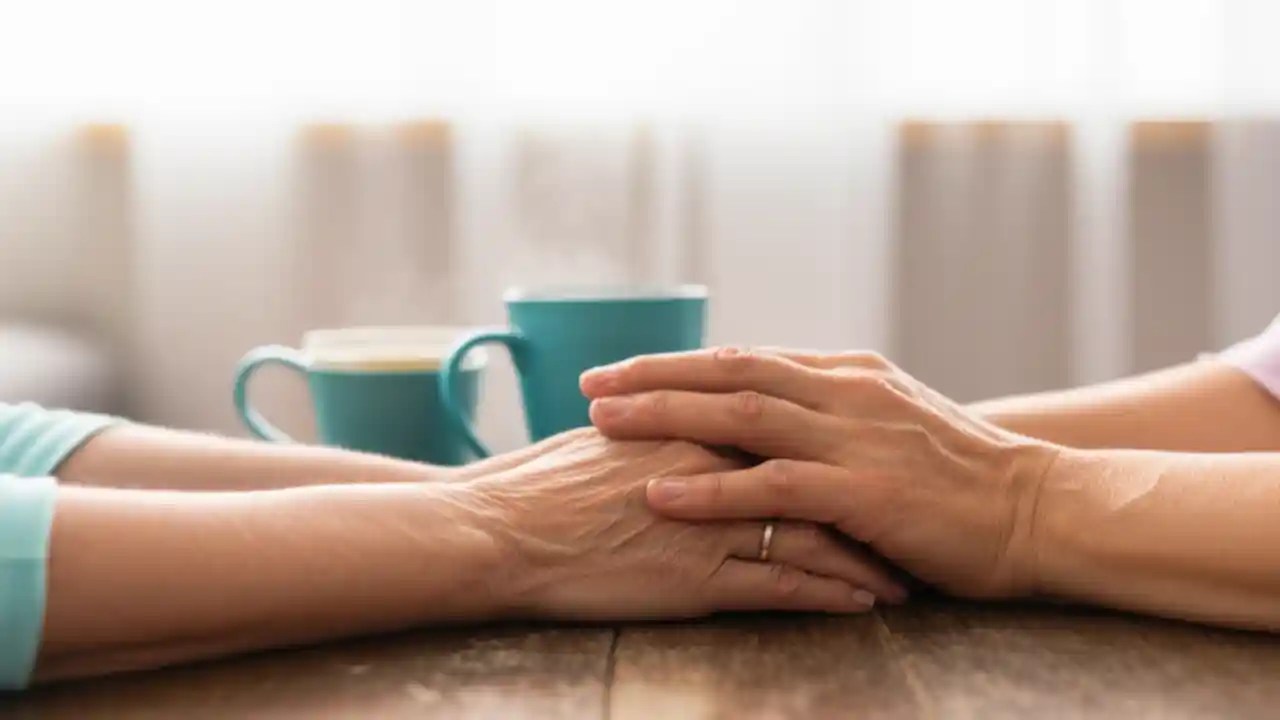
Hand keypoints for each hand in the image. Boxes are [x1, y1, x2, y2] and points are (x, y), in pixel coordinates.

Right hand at [465, 428, 905, 619]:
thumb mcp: (609, 440)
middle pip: (818, 477)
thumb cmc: (540, 485)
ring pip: (816, 533)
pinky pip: (785, 585)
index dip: (834, 449)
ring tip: (907, 570)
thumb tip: (686, 424)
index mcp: (692, 424)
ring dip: (868, 554)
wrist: (498, 532)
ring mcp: (712, 522)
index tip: (871, 462)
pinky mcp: (700, 578)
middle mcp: (714, 465)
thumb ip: (662, 430)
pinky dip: (832, 593)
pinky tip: (866, 604)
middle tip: (913, 512)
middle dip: (870, 498)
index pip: (786, 429)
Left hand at [580, 348, 1061, 598]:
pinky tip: (659, 494)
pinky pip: (770, 485)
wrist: (1041, 511)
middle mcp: (846, 393)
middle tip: (590, 383)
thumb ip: (838, 414)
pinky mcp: (863, 492)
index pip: (748, 359)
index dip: (682, 364)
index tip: (626, 369)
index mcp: (851, 375)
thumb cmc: (966, 478)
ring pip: (739, 416)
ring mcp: (854, 439)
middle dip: (654, 376)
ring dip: (664, 416)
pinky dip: (709, 489)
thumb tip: (779, 413)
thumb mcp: (897, 426)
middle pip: (730, 373)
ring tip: (603, 422)